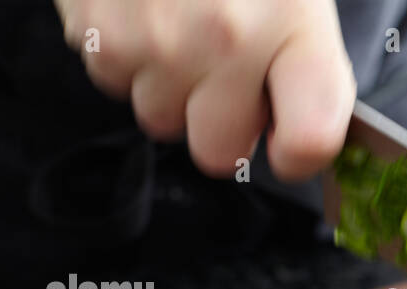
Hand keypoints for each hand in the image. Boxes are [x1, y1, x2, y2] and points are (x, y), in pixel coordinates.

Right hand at [54, 0, 354, 180]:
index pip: (310, 141)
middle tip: (225, 68)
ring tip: (179, 19)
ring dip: (169, 85)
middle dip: (221, 121)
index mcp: (293, 26)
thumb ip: (307, 57)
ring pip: (160, 118)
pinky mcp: (96, 32)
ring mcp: (156, 41)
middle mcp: (226, 42)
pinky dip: (126, 53)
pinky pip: (113, 80)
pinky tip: (143, 6)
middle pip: (220, 150)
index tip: (290, 142)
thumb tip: (308, 122)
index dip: (300, 155)